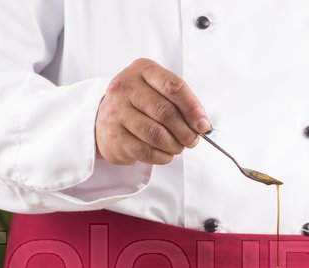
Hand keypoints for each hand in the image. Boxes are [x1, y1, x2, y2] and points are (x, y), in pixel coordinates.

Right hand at [95, 59, 210, 164]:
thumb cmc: (141, 104)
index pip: (174, 87)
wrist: (105, 118)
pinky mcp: (114, 135)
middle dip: (185, 131)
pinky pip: (145, 151)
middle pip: (165, 112)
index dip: (193, 108)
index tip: (203, 124)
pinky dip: (162, 156)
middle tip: (192, 140)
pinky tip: (166, 154)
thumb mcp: (159, 91)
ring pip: (156, 134)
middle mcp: (126, 87)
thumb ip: (181, 103)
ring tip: (178, 147)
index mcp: (143, 70)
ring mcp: (116, 111)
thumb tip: (202, 124)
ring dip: (174, 145)